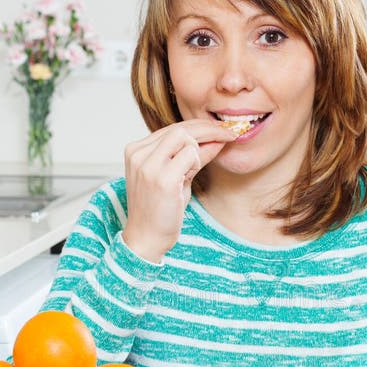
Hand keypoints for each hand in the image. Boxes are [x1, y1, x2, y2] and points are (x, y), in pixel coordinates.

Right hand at [122, 119, 236, 262]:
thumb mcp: (176, 177)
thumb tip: (217, 138)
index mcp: (136, 150)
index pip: (172, 128)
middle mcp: (138, 153)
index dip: (199, 127)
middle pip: (180, 127)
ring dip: (198, 152)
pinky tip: (189, 177)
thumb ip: (193, 157)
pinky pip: (190, 155)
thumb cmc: (159, 210)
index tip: (220, 130)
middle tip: (230, 134)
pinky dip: (196, 163)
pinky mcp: (162, 178)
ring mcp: (148, 165)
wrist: (146, 238)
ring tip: (191, 172)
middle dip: (209, 129)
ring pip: (185, 137)